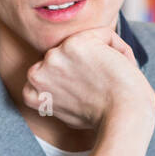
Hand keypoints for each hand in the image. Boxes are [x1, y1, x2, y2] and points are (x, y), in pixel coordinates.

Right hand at [21, 27, 154, 132]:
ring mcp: (55, 56)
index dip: (75, 80)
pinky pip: (105, 36)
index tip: (89, 94)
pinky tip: (122, 69)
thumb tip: (62, 81)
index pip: (51, 72)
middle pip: (68, 56)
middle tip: (102, 88)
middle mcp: (38, 74)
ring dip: (103, 58)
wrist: (122, 116)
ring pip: (87, 44)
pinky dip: (120, 49)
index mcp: (32, 92)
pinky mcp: (76, 43)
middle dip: (87, 67)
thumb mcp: (68, 112)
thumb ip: (58, 94)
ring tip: (111, 80)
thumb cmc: (102, 119)